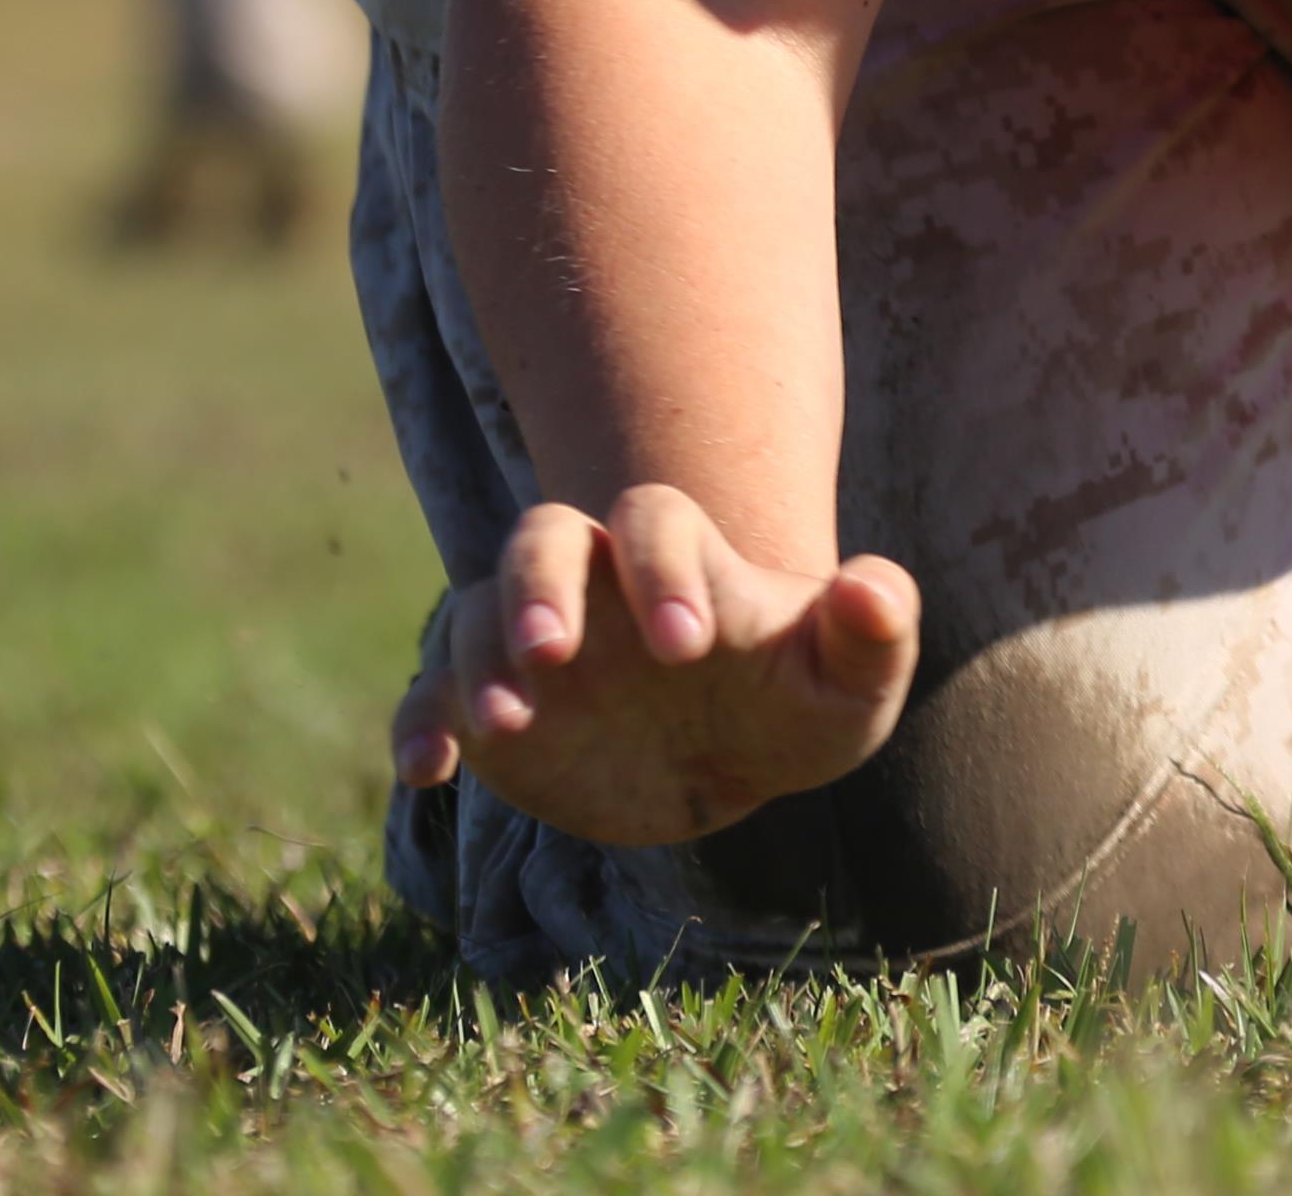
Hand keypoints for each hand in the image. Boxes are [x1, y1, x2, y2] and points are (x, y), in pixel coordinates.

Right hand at [391, 484, 919, 846]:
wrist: (726, 760)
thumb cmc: (792, 702)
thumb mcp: (848, 686)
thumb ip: (873, 630)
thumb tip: (875, 585)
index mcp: (675, 561)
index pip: (652, 521)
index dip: (662, 566)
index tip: (689, 645)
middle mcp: (591, 587)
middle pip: (540, 538)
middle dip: (538, 587)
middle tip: (555, 653)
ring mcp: (530, 645)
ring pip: (474, 611)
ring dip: (480, 660)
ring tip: (508, 726)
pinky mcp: (485, 711)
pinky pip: (428, 698)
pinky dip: (417, 724)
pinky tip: (425, 772)